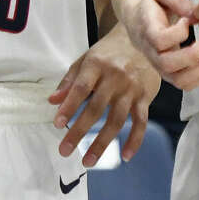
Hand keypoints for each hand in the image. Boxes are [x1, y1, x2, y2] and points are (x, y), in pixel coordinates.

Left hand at [49, 23, 159, 165]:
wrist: (146, 39)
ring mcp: (132, 88)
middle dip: (79, 131)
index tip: (57, 123)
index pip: (81, 88)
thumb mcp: (87, 59)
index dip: (69, 106)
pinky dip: (134, 140)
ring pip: (117, 119)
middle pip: (96, 108)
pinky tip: (124, 156)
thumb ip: (69, 80)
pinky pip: (141, 122)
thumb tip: (52, 101)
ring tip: (88, 161)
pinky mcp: (146, 97)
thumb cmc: (110, 52)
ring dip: (102, 142)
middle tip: (64, 150)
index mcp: (97, 65)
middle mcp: (115, 77)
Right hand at [124, 0, 198, 90]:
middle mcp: (151, 52)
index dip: (177, 32)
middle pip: (168, 64)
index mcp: (146, 30)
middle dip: (194, 55)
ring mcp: (160, 66)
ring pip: (178, 79)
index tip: (188, 19)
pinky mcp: (171, 73)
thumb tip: (191, 12)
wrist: (140, 20)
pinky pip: (186, 84)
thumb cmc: (154, 4)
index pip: (159, 40)